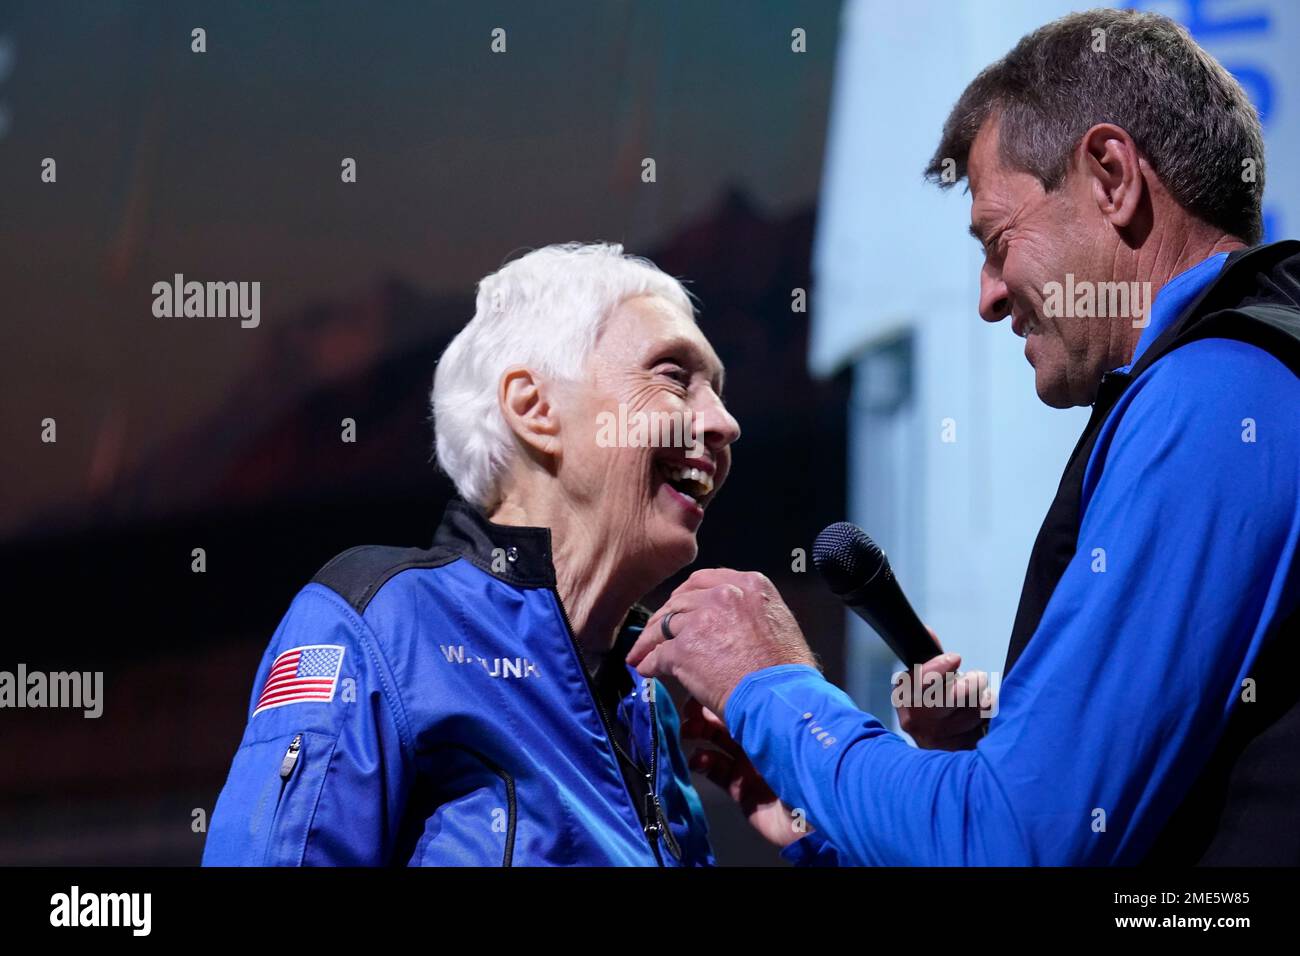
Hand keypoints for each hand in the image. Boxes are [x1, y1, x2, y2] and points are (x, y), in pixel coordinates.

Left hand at [627, 569, 817, 717]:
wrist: (781, 697)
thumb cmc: (788, 671)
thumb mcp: (778, 623)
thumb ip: (751, 612)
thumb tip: (734, 625)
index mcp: (749, 585)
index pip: (705, 580)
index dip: (686, 595)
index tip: (677, 607)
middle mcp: (724, 595)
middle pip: (681, 600)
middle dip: (665, 617)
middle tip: (654, 632)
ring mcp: (701, 620)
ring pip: (664, 626)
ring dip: (650, 640)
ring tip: (641, 653)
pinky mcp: (683, 649)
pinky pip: (658, 655)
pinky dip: (649, 663)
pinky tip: (647, 670)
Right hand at [681, 698, 808, 847]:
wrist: (815, 803)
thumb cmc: (796, 747)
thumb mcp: (767, 715)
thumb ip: (736, 698)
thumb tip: (707, 684)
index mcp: (771, 710)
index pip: (737, 695)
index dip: (714, 692)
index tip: (692, 687)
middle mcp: (762, 733)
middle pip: (724, 719)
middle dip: (701, 714)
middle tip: (685, 713)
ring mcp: (752, 763)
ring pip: (716, 745)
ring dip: (698, 737)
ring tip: (686, 732)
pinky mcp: (744, 790)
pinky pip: (717, 774)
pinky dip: (704, 764)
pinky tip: (698, 759)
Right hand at [895, 632, 990, 750]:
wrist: (934, 753)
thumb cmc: (932, 709)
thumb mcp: (922, 683)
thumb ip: (929, 660)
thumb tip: (927, 632)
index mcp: (904, 699)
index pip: (920, 682)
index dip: (939, 667)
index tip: (955, 658)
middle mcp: (917, 723)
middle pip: (954, 695)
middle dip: (971, 682)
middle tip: (975, 678)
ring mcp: (939, 740)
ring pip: (975, 709)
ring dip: (982, 699)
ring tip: (977, 700)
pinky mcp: (959, 750)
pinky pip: (985, 725)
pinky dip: (988, 717)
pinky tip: (980, 717)